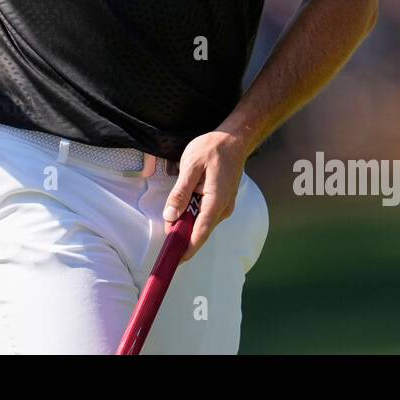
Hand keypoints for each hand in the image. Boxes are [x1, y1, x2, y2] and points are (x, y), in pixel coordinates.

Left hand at [162, 131, 249, 262]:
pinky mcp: (222, 201)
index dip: (188, 248)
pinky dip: (194, 216)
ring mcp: (225, 205)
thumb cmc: (212, 149)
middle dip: (183, 237)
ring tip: (172, 222)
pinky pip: (206, 214)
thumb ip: (180, 192)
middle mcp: (223, 207)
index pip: (201, 232)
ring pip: (203, 223)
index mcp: (216, 201)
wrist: (233, 139)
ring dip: (187, 225)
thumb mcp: (191, 166)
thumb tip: (171, 215)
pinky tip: (183, 209)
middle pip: (201, 230)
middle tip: (166, 242)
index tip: (176, 259)